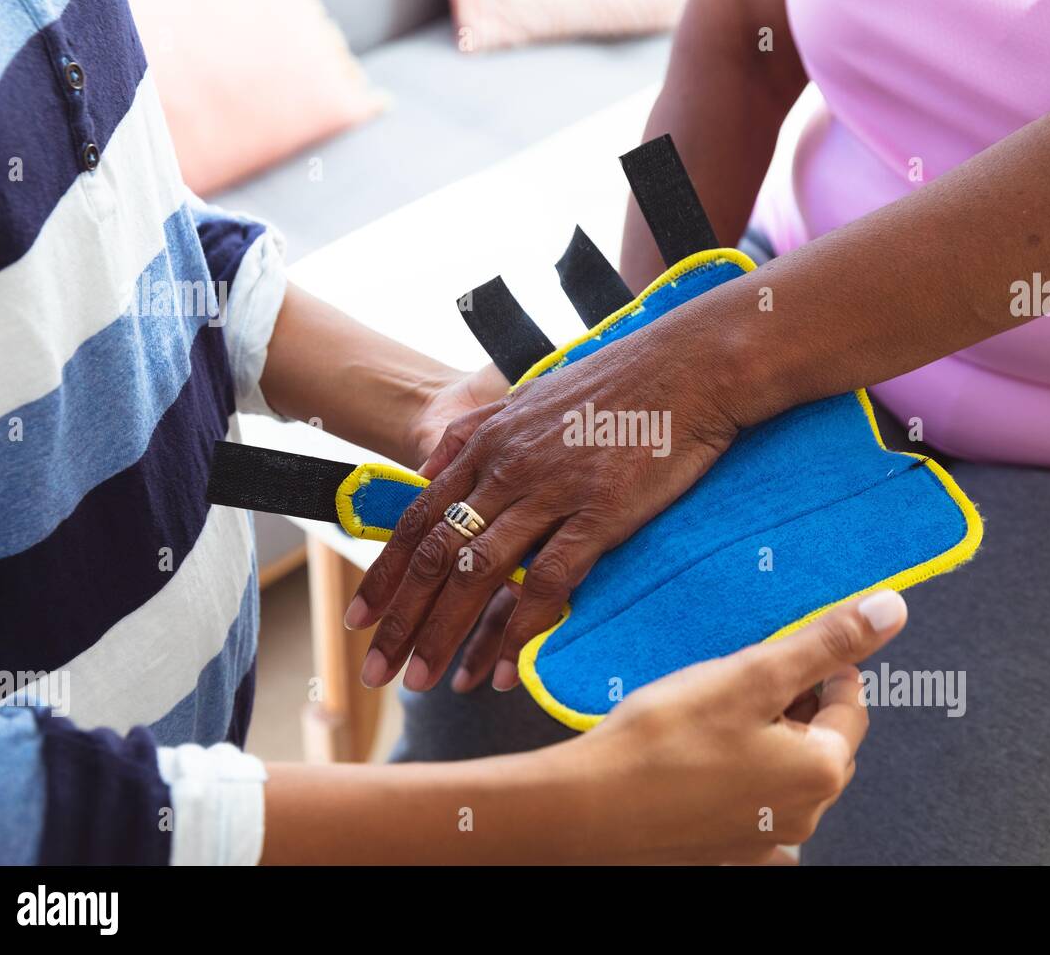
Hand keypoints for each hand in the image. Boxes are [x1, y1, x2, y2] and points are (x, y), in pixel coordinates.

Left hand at [349, 322, 742, 690]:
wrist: (689, 365)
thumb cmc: (617, 383)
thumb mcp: (528, 396)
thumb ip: (473, 430)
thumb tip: (428, 466)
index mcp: (487, 444)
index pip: (417, 520)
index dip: (383, 575)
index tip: (359, 620)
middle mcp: (507, 469)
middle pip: (436, 556)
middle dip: (400, 620)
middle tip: (378, 672)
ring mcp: (551, 490)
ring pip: (479, 576)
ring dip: (447, 635)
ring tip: (427, 684)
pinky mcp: (599, 511)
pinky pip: (547, 582)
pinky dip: (521, 631)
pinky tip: (506, 670)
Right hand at [553, 589, 906, 862]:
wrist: (586, 810)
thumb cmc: (664, 740)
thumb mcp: (752, 674)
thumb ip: (826, 643)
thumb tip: (891, 611)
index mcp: (822, 769)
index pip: (850, 703)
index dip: (825, 666)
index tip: (787, 648)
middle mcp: (804, 815)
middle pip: (819, 742)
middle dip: (793, 705)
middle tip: (744, 678)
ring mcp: (764, 841)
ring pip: (784, 774)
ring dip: (764, 741)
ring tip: (714, 716)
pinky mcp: (726, 853)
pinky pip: (750, 810)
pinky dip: (737, 783)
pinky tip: (703, 766)